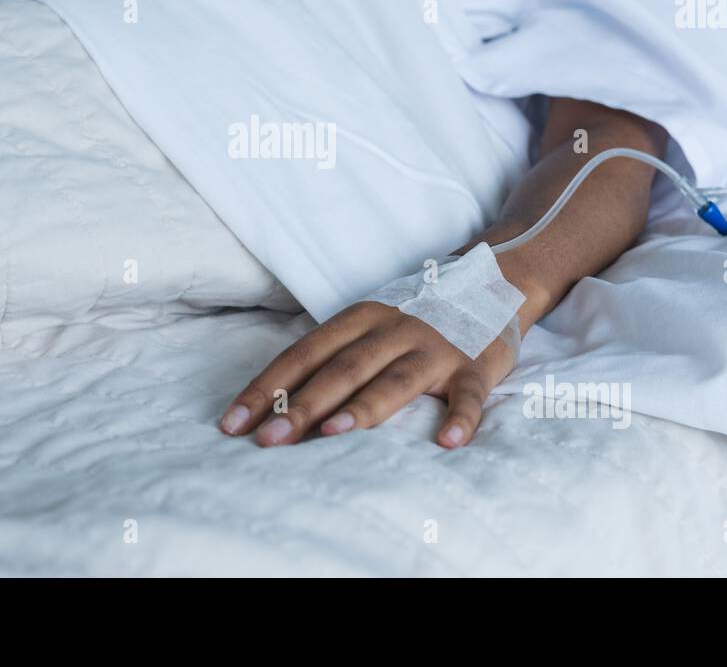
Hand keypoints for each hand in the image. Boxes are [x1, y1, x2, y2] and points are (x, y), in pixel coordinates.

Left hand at [219, 301, 517, 447]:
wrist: (494, 283)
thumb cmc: (415, 318)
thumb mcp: (370, 325)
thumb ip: (333, 358)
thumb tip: (274, 406)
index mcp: (360, 318)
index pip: (303, 354)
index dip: (267, 388)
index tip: (233, 422)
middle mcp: (393, 329)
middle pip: (342, 369)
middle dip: (302, 406)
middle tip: (269, 439)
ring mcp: (435, 348)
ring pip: (395, 380)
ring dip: (365, 407)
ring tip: (334, 434)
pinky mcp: (475, 367)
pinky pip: (468, 396)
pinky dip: (460, 418)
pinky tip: (447, 443)